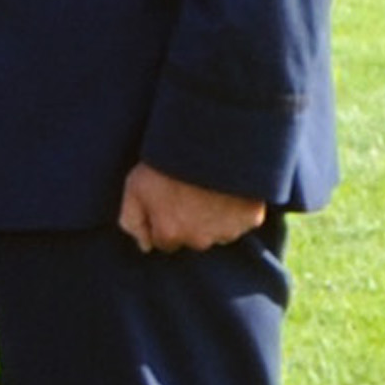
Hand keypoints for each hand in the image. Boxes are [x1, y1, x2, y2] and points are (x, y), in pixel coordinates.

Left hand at [118, 164, 268, 254]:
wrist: (207, 138)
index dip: (165, 221)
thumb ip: (132, 221)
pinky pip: (244, 220)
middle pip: (194, 238)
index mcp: (170, 234)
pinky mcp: (251, 219)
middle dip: (191, 222)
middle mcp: (199, 241)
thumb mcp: (134, 187)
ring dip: (216, 217)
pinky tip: (230, 188)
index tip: (168, 201)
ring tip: (210, 187)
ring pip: (220, 232)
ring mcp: (227, 231)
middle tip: (190, 190)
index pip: (165, 242)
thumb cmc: (166, 161)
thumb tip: (145, 246)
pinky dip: (239, 208)